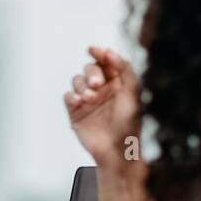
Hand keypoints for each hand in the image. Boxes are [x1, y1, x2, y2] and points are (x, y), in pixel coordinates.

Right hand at [64, 46, 140, 169]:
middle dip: (91, 73)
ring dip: (82, 86)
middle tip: (97, 85)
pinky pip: (68, 95)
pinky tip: (79, 103)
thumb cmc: (128, 124)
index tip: (93, 50)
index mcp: (117, 83)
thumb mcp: (132, 93)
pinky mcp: (75, 111)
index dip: (100, 54)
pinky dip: (72, 96)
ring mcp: (88, 100)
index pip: (106, 62)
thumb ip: (124, 69)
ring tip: (90, 99)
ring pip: (77, 80)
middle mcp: (102, 89)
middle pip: (89, 68)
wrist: (115, 151)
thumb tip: (109, 51)